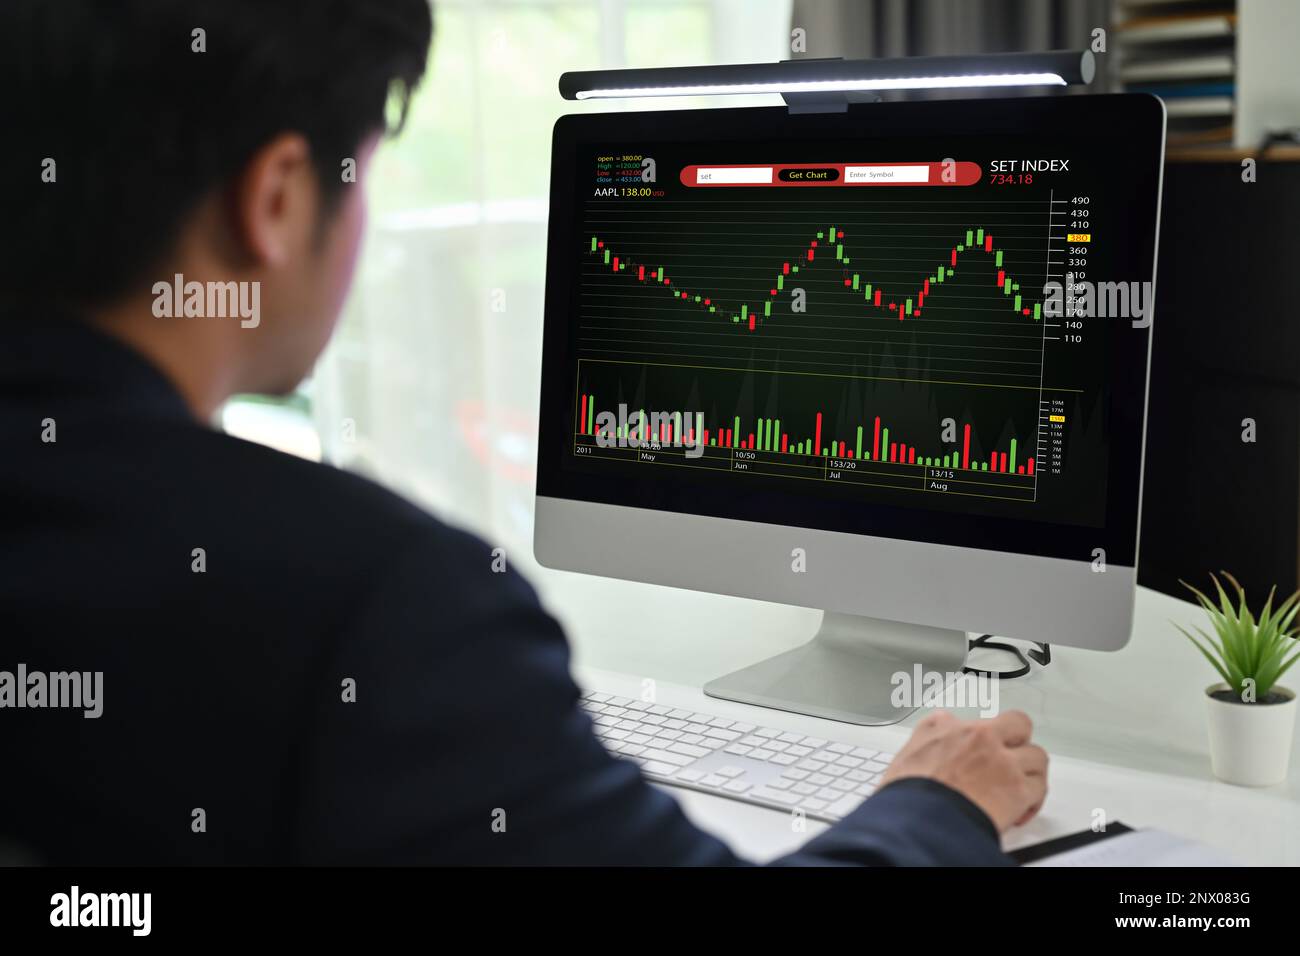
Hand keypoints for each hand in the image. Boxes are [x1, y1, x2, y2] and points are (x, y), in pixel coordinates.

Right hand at [879, 709, 1047, 831]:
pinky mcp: (1018, 787)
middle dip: (1016, 739)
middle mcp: (977, 736)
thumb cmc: (907, 795)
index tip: (972, 751)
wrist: (920, 818)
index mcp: (943, 727)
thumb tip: (921, 759)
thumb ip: (920, 749)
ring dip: (1028, 772)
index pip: (963, 720)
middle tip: (1008, 758)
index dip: (972, 738)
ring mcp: (1001, 759)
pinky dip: (1033, 800)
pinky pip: (1039, 787)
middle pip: (1016, 723)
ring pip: (1035, 755)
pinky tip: (1020, 810)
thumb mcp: (901, 760)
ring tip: (1017, 787)